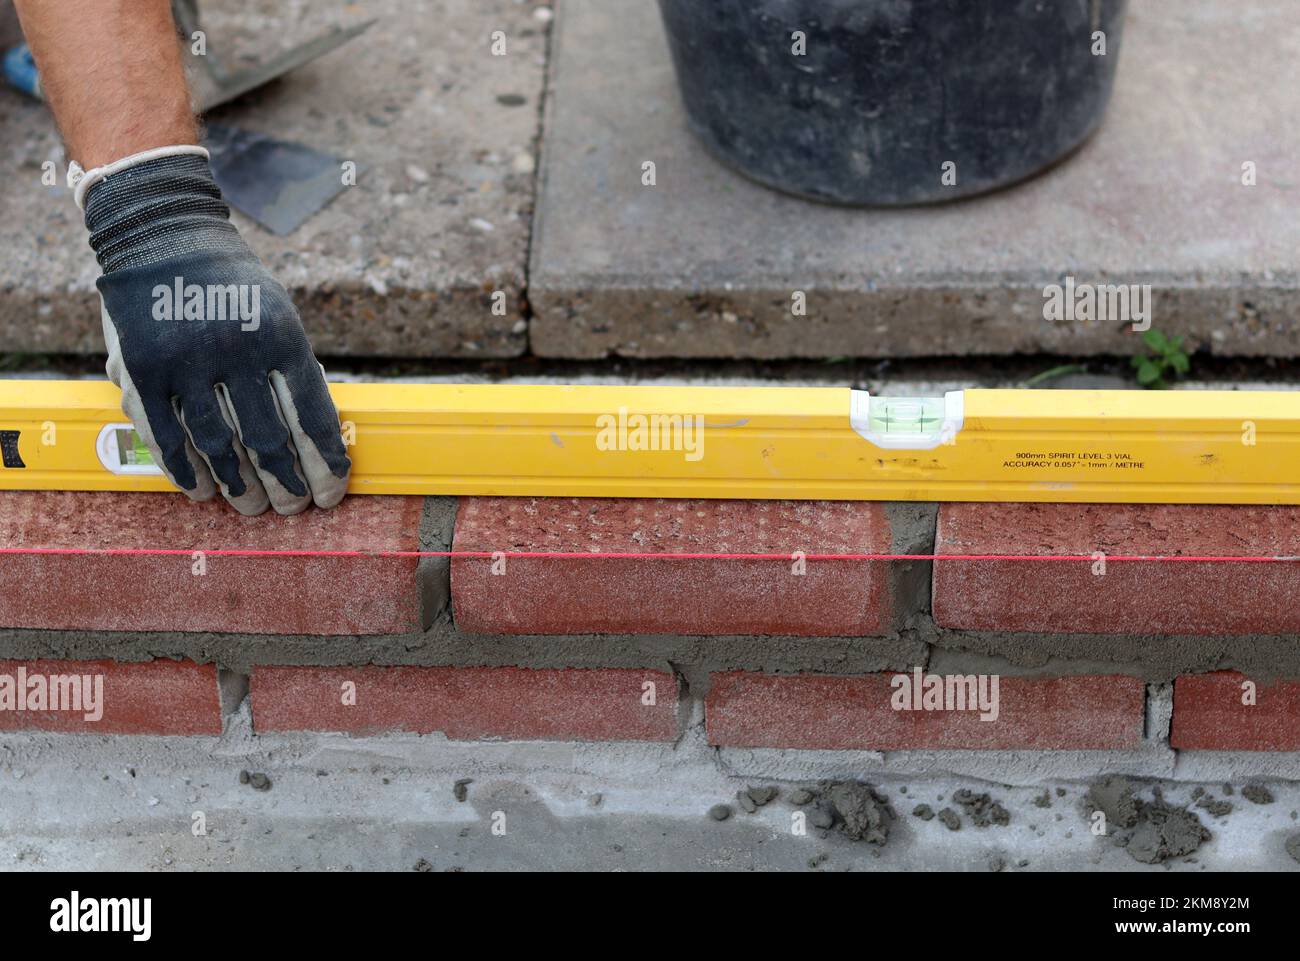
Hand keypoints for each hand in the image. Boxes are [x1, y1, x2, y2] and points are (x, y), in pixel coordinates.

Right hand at [82, 149, 350, 514]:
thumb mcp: (280, 314)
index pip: (314, 418)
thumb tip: (319, 439)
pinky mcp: (143, 371)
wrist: (162, 234)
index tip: (331, 492)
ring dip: (240, 487)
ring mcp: (187, 362)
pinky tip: (204, 492)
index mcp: (282, 337)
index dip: (325, 463)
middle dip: (286, 484)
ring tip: (254, 507)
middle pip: (269, 441)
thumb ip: (294, 371)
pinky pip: (168, 437)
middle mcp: (237, 351)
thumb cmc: (233, 284)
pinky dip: (187, 472)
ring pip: (219, 447)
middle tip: (293, 508)